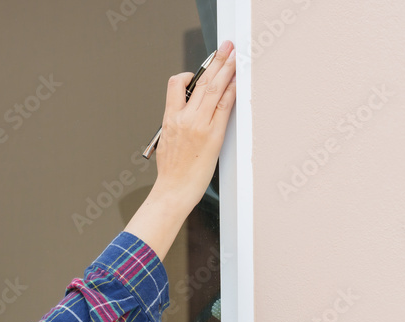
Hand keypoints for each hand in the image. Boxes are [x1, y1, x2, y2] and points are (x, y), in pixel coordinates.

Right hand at [152, 39, 236, 214]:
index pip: (176, 85)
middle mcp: (184, 118)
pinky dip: (232, 91)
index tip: (202, 67)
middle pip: (200, 81)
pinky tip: (238, 82)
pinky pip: (224, 107)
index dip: (190, 72)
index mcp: (169, 119)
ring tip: (236, 57)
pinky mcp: (213, 135)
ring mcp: (199, 125)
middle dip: (215, 61)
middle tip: (226, 47)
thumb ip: (176, 124)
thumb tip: (186, 115)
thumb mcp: (166, 142)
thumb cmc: (171, 173)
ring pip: (213, 89)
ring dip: (227, 70)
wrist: (174, 191)